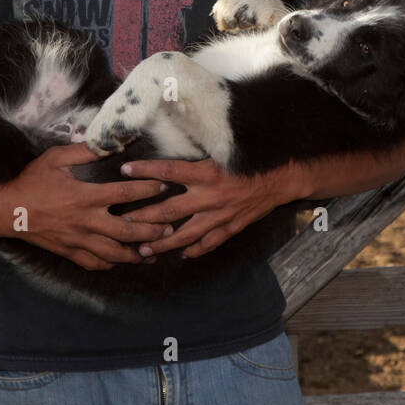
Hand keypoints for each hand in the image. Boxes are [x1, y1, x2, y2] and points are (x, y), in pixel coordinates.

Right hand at [0, 142, 172, 269]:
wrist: (5, 211)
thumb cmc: (31, 182)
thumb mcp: (55, 158)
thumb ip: (84, 150)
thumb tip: (108, 141)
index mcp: (85, 197)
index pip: (126, 194)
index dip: (148, 190)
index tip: (164, 186)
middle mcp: (86, 221)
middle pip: (128, 230)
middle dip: (152, 230)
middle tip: (170, 227)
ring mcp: (78, 240)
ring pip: (115, 253)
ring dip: (137, 253)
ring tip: (154, 251)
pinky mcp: (69, 252)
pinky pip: (95, 263)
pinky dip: (111, 264)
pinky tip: (122, 261)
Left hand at [115, 157, 301, 258]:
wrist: (282, 179)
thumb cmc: (251, 161)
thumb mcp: (223, 153)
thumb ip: (199, 156)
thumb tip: (174, 149)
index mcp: (206, 173)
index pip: (169, 171)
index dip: (145, 171)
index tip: (124, 170)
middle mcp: (210, 196)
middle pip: (169, 210)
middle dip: (144, 217)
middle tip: (122, 223)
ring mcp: (220, 216)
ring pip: (185, 234)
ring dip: (162, 243)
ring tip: (143, 250)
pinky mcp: (231, 227)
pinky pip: (208, 243)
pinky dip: (194, 250)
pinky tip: (182, 255)